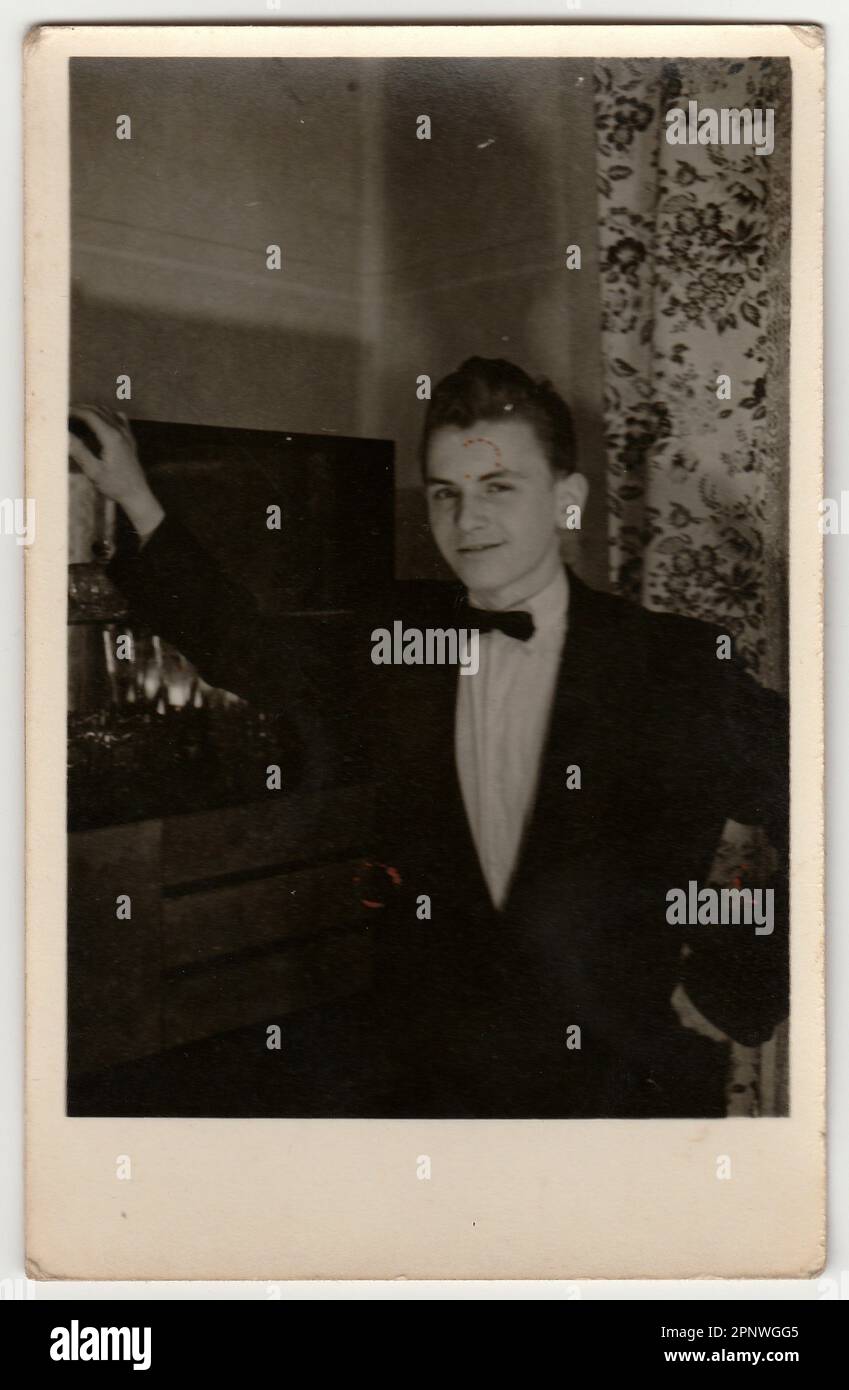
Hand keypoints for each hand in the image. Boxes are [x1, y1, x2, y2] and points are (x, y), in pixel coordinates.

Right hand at [68, 405, 163, 535]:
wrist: (136, 494)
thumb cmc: (115, 485)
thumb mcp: (94, 471)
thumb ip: (79, 451)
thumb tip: (65, 434)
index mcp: (111, 437)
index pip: (90, 415)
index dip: (74, 411)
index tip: (60, 412)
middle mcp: (121, 430)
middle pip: (98, 410)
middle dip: (80, 409)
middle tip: (64, 413)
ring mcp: (127, 433)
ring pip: (108, 412)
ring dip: (91, 410)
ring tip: (76, 415)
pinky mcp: (129, 438)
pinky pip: (117, 418)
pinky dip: (104, 414)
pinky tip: (97, 420)